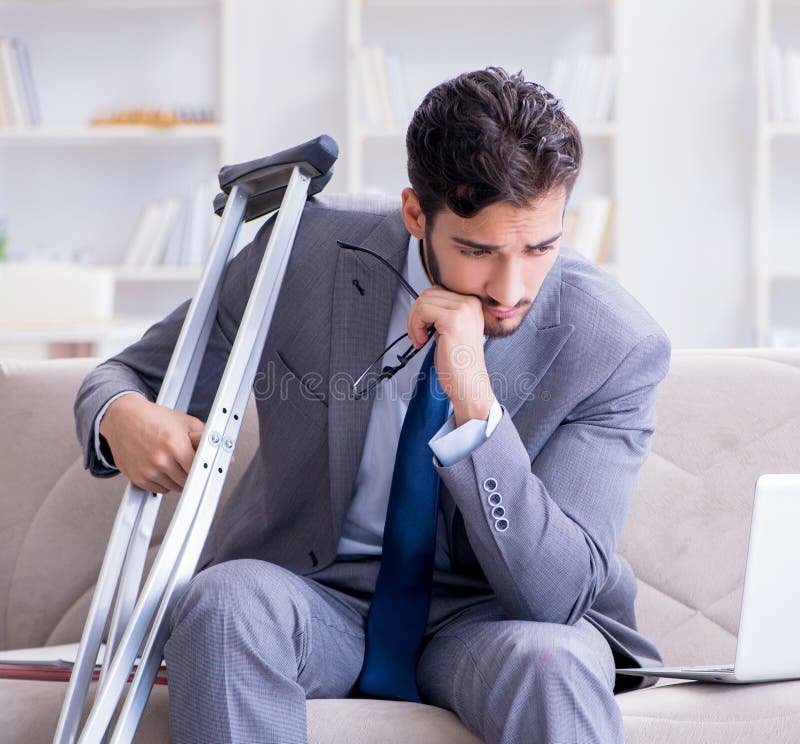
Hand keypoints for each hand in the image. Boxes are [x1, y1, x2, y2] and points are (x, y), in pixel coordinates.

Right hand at [100, 394, 208, 493]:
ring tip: (173, 460)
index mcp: (175, 445)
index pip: (199, 469)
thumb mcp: (185, 422)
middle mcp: (160, 460)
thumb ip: (207, 439)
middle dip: (192, 473)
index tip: (207, 467)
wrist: (123, 418)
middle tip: (188, 460)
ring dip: (179, 478)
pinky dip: (165, 482)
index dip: (204, 468)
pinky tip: (161, 466)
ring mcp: (148, 471)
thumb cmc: (155, 419)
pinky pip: (161, 490)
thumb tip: (227, 456)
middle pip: (188, 481)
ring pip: (175, 487)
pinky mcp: (138, 478)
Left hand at [406, 286, 495, 424]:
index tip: (423, 328)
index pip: (437, 291)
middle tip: (418, 335)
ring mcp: (463, 310)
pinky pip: (422, 311)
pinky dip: (415, 326)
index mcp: (472, 304)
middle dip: (416, 315)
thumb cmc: (459, 363)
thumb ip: (441, 314)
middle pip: (428, 294)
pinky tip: (422, 341)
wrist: (469, 383)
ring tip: (420, 339)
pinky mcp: (453, 319)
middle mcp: (470, 303)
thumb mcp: (452, 330)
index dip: (424, 309)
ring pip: (422, 301)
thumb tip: (421, 305)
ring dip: (414, 322)